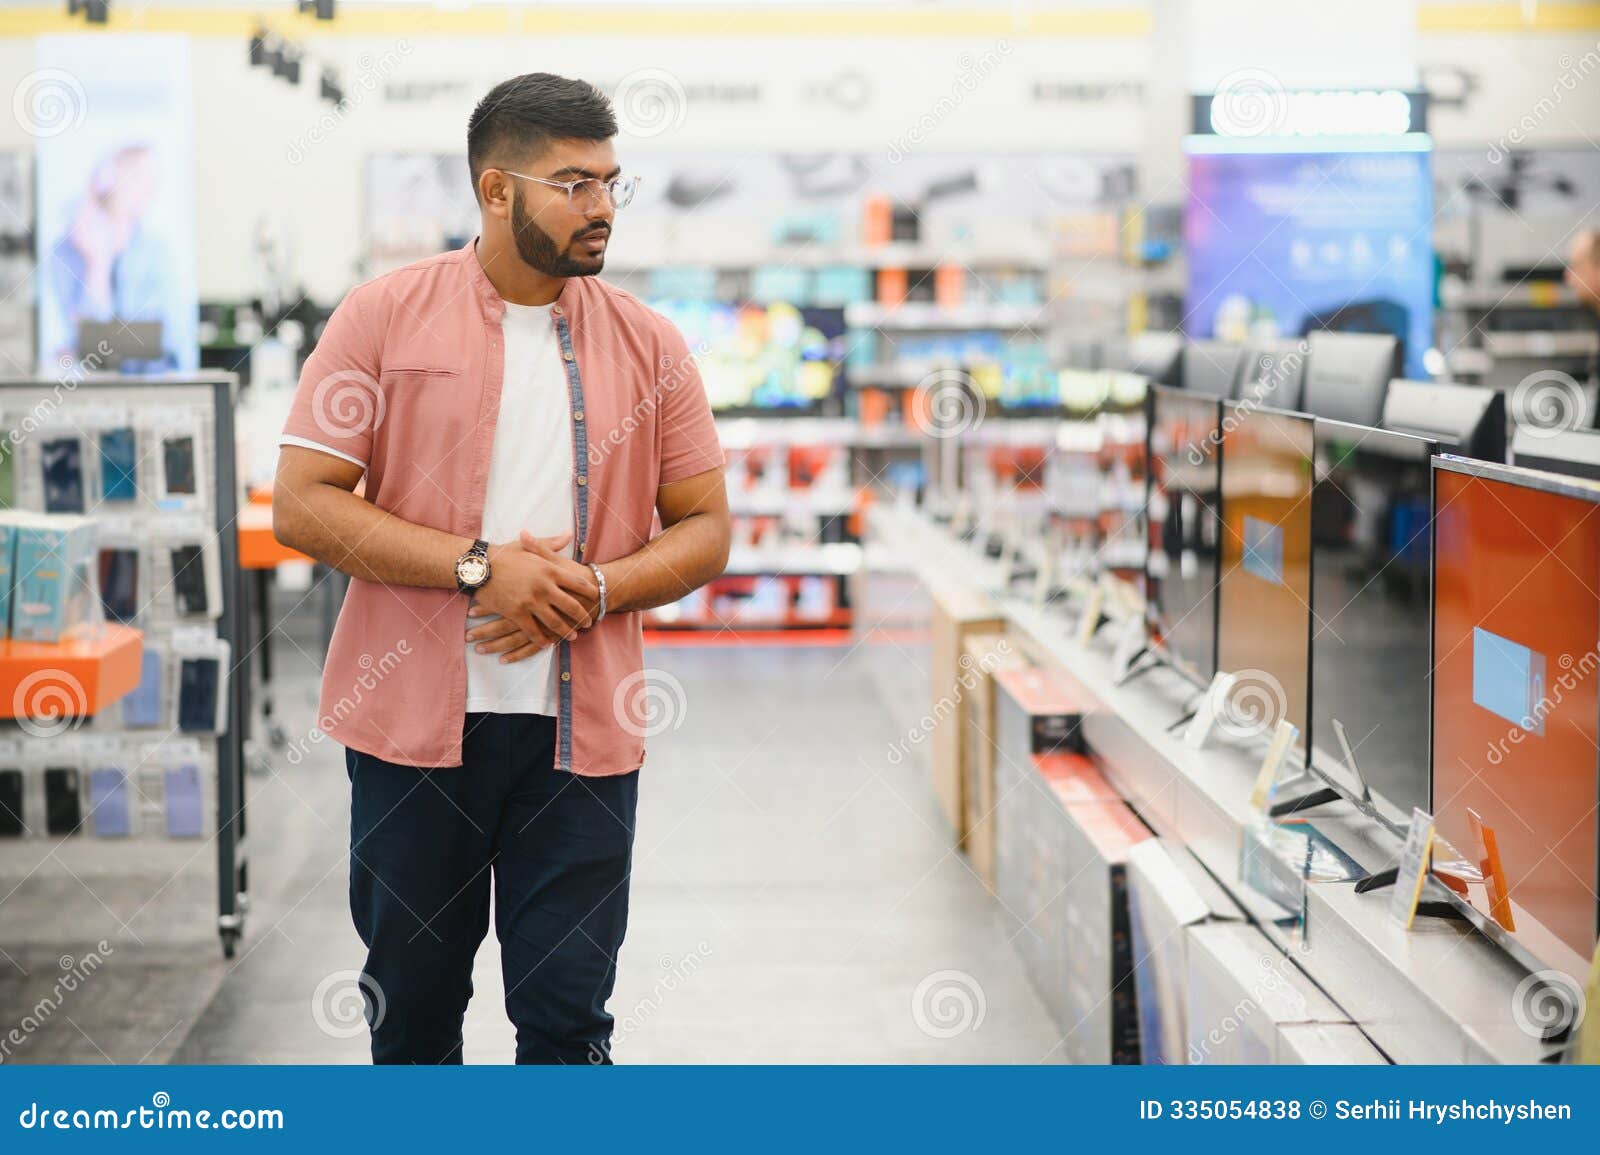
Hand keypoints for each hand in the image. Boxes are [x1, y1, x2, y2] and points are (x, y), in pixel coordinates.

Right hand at [466, 533, 596, 662]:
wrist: (478, 567)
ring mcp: (531, 602)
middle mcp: (544, 587)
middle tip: (589, 622)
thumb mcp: (528, 547)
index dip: (589, 591)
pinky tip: (547, 644)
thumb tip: (568, 534)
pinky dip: (541, 640)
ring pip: (555, 622)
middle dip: (582, 616)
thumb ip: (551, 544)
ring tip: (574, 636)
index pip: (577, 582)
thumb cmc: (503, 555)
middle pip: (571, 606)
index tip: (597, 596)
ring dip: (566, 631)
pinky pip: (533, 631)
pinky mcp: (517, 614)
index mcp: (549, 569)